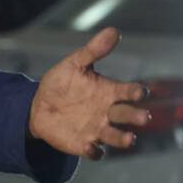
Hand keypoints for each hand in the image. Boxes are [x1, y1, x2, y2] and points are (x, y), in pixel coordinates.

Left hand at [28, 26, 151, 160]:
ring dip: (123, 139)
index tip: (142, 91)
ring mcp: (97, 129)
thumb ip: (94, 50)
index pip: (129, 91)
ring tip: (129, 139)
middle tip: (144, 117)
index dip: (136, 92)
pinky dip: (94, 151)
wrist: (39, 106)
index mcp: (109, 91)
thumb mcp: (75, 64)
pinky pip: (93, 151)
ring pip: (116, 136)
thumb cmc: (62, 83)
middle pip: (127, 115)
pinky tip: (90, 146)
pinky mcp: (83, 144)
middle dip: (136, 116)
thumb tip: (114, 31)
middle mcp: (108, 112)